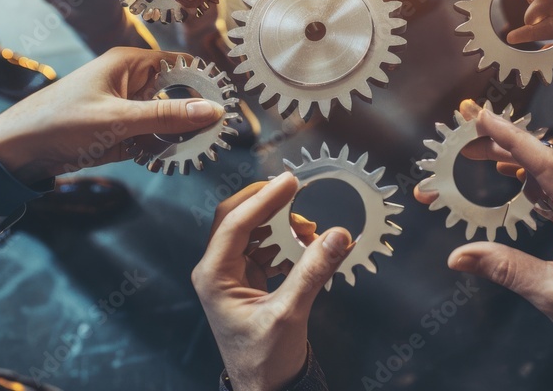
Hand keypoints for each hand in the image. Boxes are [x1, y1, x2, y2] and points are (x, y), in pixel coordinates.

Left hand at [0, 48, 226, 183]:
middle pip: (177, 94)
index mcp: (129, 63)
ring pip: (167, 119)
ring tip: (198, 152)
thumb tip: (211, 110)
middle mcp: (131, 82)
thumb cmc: (59, 123)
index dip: (204, 83)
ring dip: (180, 136)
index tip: (225, 105)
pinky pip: (152, 137)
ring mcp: (126, 108)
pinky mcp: (120, 131)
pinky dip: (163, 149)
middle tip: (216, 135)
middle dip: (194, 115)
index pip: (180, 66)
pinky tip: (174, 161)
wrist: (18, 151)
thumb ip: (166, 116)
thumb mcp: (118, 120)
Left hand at [193, 174, 352, 390]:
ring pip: (251, 231)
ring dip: (278, 222)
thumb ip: (313, 271)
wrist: (264, 387)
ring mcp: (230, 275)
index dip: (264, 199)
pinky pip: (263, 247)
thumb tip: (338, 235)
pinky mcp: (247, 280)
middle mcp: (216, 270)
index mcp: (214, 276)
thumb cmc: (265, 358)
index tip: (290, 181)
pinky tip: (305, 242)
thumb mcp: (290, 313)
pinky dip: (284, 240)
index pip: (235, 223)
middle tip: (296, 188)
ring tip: (308, 226)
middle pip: (237, 219)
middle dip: (267, 203)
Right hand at [415, 100, 552, 389]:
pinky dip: (529, 183)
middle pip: (543, 162)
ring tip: (478, 155)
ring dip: (514, 162)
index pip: (544, 163)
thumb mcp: (552, 294)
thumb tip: (459, 255)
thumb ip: (504, 268)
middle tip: (466, 136)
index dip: (511, 137)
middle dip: (502, 145)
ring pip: (549, 176)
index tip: (482, 117)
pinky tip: (513, 182)